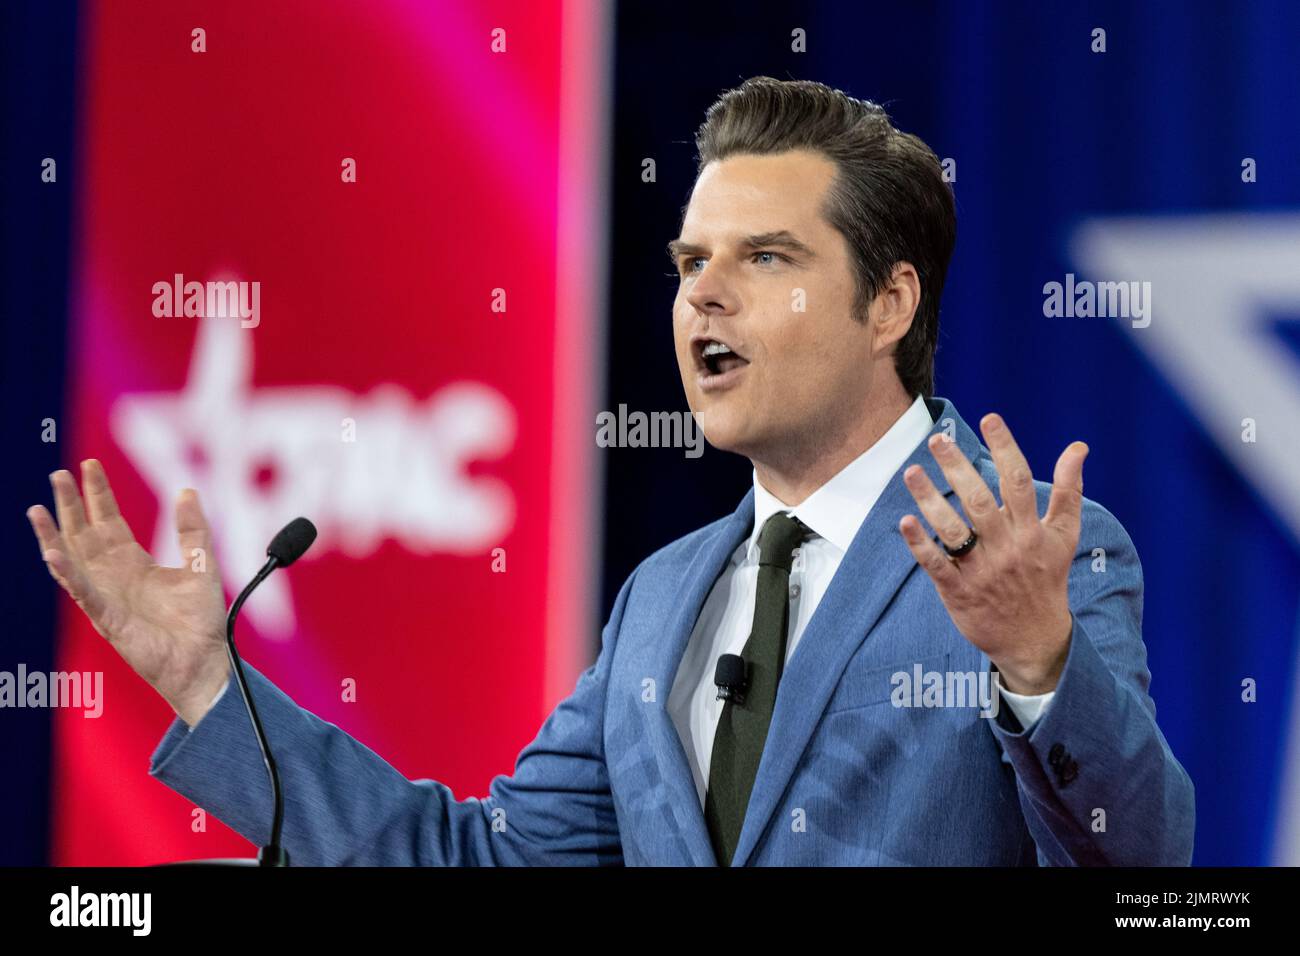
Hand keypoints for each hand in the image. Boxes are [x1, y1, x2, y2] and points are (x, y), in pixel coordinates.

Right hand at [26, 460, 230, 725]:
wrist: (203, 660)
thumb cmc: (200, 621)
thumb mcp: (202, 564)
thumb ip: (193, 530)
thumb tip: (187, 490)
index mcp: (134, 563)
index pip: (108, 520)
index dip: (98, 493)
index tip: (89, 465)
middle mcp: (113, 577)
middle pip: (83, 533)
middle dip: (70, 505)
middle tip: (58, 474)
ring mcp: (106, 597)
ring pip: (71, 560)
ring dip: (53, 535)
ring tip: (38, 509)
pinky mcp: (106, 617)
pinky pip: (82, 592)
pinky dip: (66, 573)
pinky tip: (53, 553)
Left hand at [898, 414, 1087, 694]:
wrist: (1035, 640)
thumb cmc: (1047, 579)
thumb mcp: (1064, 536)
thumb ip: (1069, 491)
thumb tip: (1078, 448)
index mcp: (1032, 530)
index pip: (1018, 481)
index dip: (1005, 447)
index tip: (990, 418)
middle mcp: (1007, 547)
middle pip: (980, 500)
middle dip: (958, 467)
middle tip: (937, 438)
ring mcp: (982, 570)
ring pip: (954, 530)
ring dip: (930, 500)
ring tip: (911, 471)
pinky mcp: (959, 591)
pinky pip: (936, 565)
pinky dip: (921, 544)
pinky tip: (904, 521)